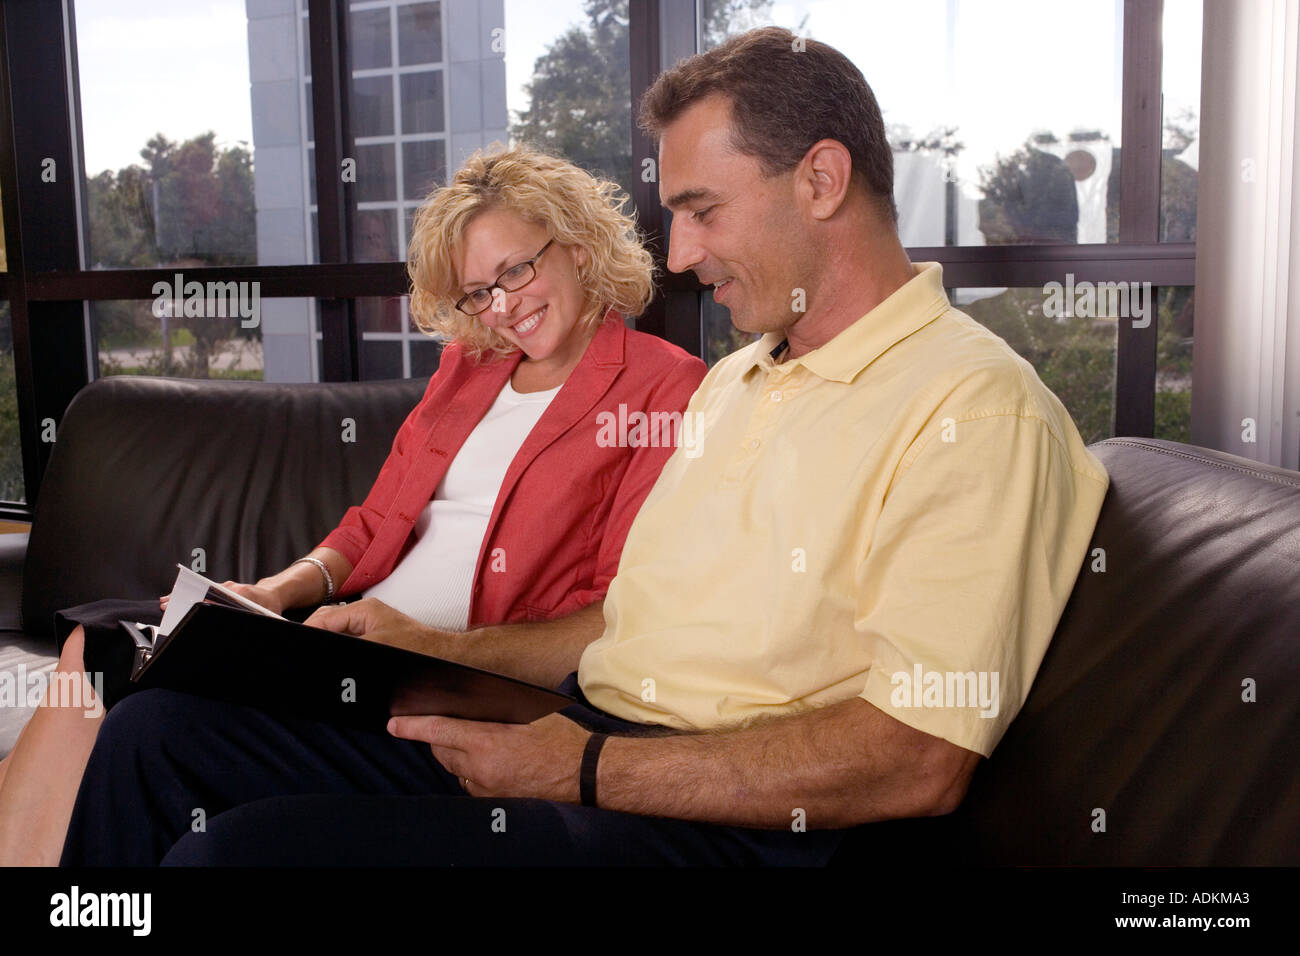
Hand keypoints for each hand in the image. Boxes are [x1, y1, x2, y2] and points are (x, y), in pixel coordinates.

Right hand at [159, 580, 284, 614]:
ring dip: (183, 594)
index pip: (218, 598)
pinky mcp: (222, 589)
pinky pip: (204, 590)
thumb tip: (244, 630)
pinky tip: (176, 599)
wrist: (273, 593)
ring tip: (164, 601)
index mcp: (241, 594)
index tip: (188, 606)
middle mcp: (231, 588)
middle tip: (166, 603)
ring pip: (201, 590)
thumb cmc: (269, 606)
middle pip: (204, 592)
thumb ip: (253, 621)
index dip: (202, 602)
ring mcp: (225, 587)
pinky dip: (190, 594)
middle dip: (184, 597)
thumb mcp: (266, 616)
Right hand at [304, 597, 438, 653]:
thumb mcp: (375, 649)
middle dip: (314, 639)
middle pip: (327, 624)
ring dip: (327, 646)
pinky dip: (340, 651)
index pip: (322, 619)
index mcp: (363, 610)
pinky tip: (337, 666)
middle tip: (300, 659)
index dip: (306, 634)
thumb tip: (320, 649)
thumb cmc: (418, 651)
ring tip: (315, 662)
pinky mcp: (377, 639)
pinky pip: (350, 642)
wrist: (446, 658)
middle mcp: (366, 615)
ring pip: (338, 634)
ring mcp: (371, 626)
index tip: (292, 649)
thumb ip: (344, 646)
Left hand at [387, 711, 590, 802]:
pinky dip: (471, 772)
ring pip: (454, 769)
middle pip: (441, 751)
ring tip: (475, 742)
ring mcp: (487, 789)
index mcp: (487, 743)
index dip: (411, 727)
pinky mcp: (495, 801)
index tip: (394, 725)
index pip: (438, 731)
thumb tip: (471, 709)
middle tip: (447, 725)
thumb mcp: (527, 714)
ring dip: (456, 756)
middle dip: (438, 737)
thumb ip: (494, 714)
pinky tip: (489, 762)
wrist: (586, 773)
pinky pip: (470, 784)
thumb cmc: (562, 739)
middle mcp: (481, 769)